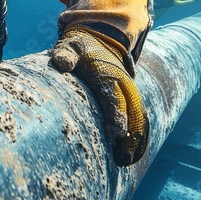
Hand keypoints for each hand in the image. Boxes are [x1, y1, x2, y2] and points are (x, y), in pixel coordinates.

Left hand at [49, 28, 148, 165]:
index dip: (117, 114)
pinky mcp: (129, 98)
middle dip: (130, 134)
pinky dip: (138, 134)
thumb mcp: (69, 46)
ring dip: (136, 138)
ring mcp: (128, 91)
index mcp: (108, 73)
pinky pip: (138, 117)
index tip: (117, 132)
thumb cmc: (79, 47)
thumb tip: (62, 62)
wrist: (100, 38)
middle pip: (132, 110)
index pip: (114, 95)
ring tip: (127, 160)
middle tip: (123, 157)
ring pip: (138, 116)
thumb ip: (65, 54)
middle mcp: (123, 83)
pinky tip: (131, 153)